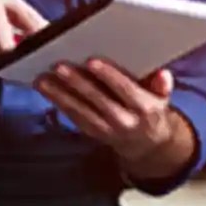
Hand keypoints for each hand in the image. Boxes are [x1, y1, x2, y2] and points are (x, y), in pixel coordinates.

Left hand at [36, 60, 176, 162]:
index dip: (109, 76)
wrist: (146, 143)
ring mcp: (106, 129)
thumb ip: (161, 85)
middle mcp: (124, 121)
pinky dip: (58, 103)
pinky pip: (73, 117)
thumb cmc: (150, 108)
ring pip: (80, 111)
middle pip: (98, 101)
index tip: (92, 61)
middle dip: (78, 83)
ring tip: (42, 79)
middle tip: (59, 66)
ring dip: (60, 95)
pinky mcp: (91, 132)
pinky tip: (45, 89)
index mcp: (144, 108)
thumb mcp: (161, 97)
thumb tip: (163, 74)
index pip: (126, 90)